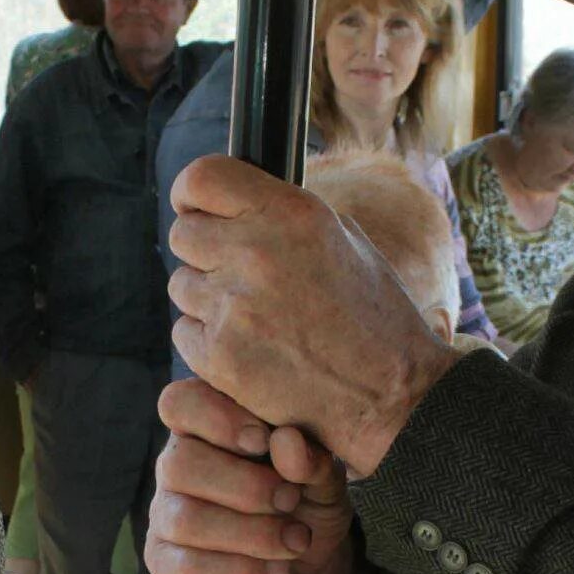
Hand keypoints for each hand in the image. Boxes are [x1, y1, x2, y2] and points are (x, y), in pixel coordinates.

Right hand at [148, 378, 361, 573]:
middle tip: (291, 500)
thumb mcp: (323, 478)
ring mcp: (165, 515)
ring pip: (185, 519)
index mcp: (206, 428)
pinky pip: (186, 567)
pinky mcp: (165, 563)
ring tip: (295, 542)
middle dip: (245, 487)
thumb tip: (287, 441)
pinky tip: (275, 572)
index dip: (216, 417)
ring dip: (250, 534)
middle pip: (180, 464)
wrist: (311, 573)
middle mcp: (176, 466)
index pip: (180, 403)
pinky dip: (240, 571)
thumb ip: (311, 458)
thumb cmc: (307, 507)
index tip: (263, 440)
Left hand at [165, 155, 454, 477]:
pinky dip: (208, 343)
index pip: (202, 178)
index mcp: (291, 214)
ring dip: (208, 299)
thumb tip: (235, 203)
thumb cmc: (375, 319)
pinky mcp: (218, 356)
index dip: (190, 193)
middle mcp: (257, 253)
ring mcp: (233, 307)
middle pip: (184, 234)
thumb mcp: (346, 242)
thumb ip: (285, 215)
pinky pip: (185, 334)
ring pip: (182, 286)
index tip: (194, 207)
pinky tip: (251, 351)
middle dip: (204, 251)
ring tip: (257, 319)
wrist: (391, 395)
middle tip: (238, 275)